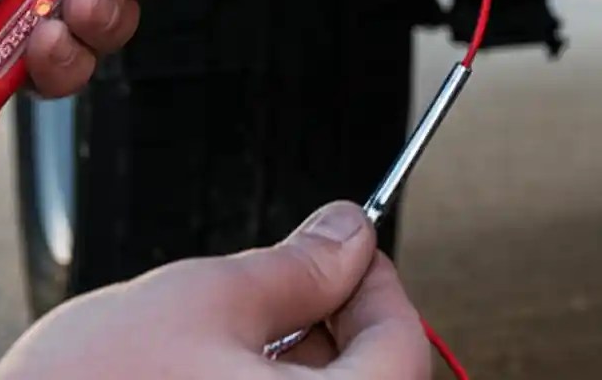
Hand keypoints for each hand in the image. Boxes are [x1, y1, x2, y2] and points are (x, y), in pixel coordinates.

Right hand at [0, 201, 431, 379]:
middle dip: (335, 321)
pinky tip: (213, 372)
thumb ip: (293, 266)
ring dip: (296, 361)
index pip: (401, 346)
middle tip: (292, 283)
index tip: (349, 252)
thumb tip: (343, 235)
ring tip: (231, 332)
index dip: (377, 282)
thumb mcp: (200, 299)